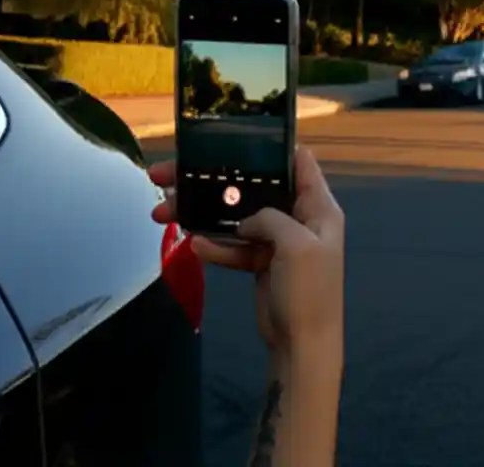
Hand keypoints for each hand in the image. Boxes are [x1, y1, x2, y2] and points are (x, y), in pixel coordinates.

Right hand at [148, 148, 344, 357]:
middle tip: (171, 174)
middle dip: (216, 181)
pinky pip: (233, 246)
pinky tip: (192, 244)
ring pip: (236, 217)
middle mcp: (300, 219)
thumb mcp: (296, 245)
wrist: (301, 346)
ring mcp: (279, 242)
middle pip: (255, 188)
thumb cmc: (308, 292)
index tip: (230, 137)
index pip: (298, 163)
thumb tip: (246, 219)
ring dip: (203, 214)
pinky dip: (214, 245)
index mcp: (318, 208)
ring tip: (165, 211)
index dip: (269, 148)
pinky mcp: (260, 263)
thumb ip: (270, 218)